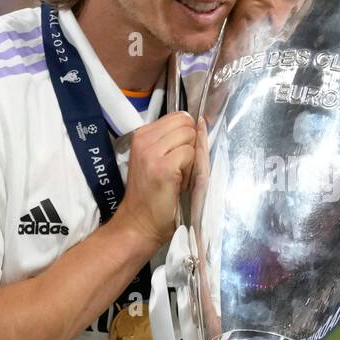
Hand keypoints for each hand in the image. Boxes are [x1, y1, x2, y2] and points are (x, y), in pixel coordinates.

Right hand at [113, 111, 195, 249]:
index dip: (185, 136)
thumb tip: (200, 122)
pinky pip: (190, 154)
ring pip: (190, 137)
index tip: (175, 157)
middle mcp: (144, 139)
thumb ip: (172, 140)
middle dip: (189, 145)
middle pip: (186, 124)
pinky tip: (177, 183)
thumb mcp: (156, 158)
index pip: (178, 116)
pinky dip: (190, 170)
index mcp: (142, 134)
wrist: (139, 222)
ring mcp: (152, 152)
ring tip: (177, 175)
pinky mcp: (164, 167)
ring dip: (190, 158)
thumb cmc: (151, 194)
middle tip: (177, 167)